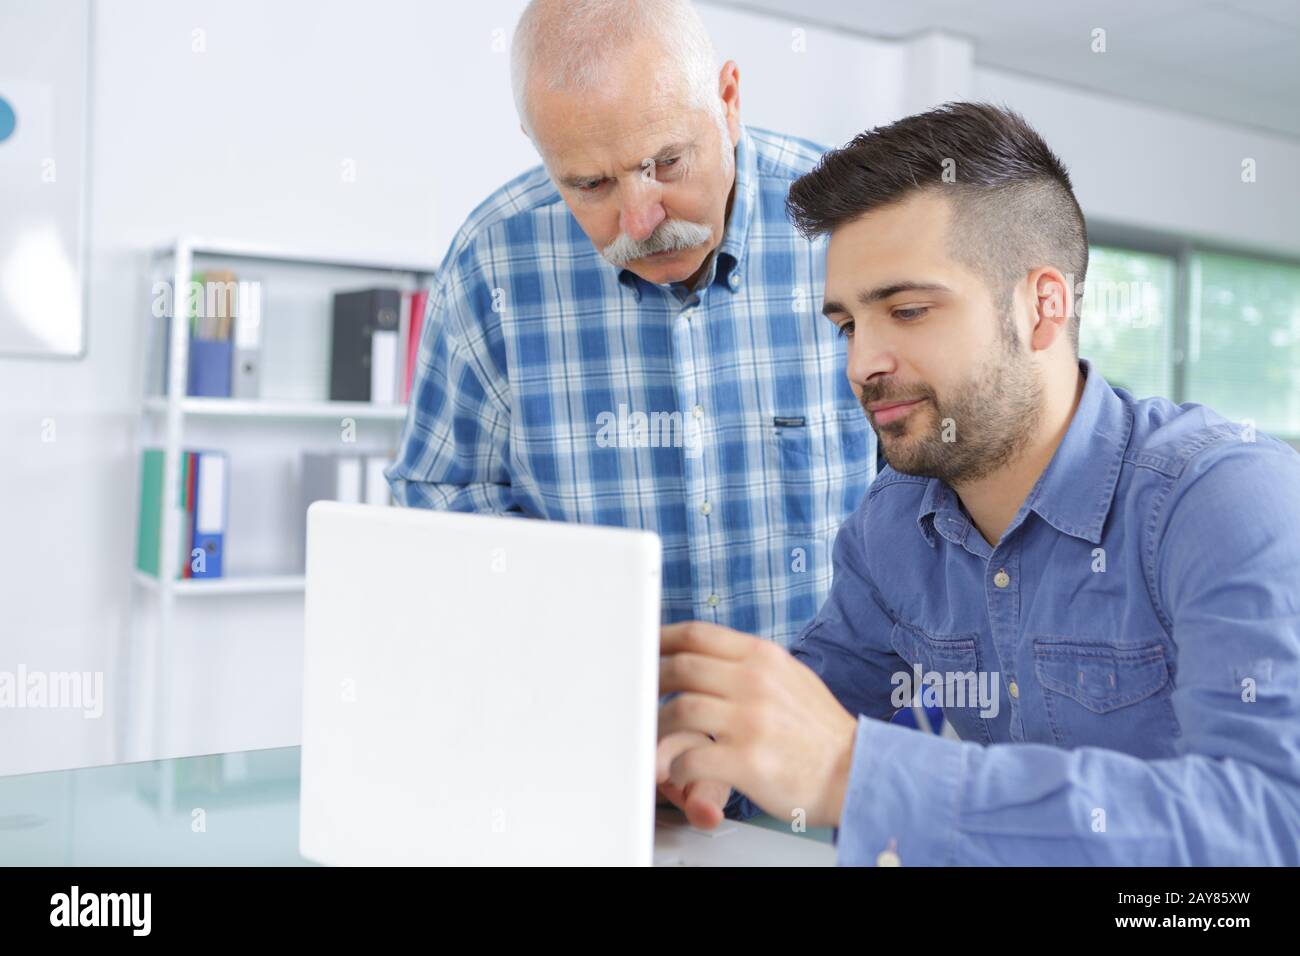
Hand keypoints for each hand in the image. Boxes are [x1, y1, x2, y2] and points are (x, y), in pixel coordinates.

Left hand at [657, 621, 857, 827]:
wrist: (854, 772)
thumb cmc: (818, 731)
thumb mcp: (790, 677)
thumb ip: (749, 663)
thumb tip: (705, 653)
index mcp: (763, 657)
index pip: (698, 634)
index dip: (662, 639)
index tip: (643, 649)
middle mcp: (755, 681)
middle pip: (680, 667)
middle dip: (651, 682)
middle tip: (639, 697)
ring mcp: (751, 720)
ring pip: (679, 710)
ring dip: (658, 729)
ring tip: (655, 741)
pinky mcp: (747, 760)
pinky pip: (691, 757)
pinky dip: (676, 765)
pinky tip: (679, 771)